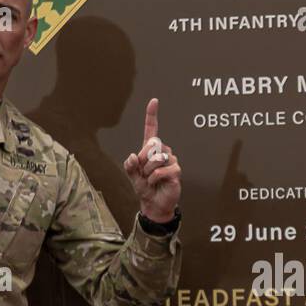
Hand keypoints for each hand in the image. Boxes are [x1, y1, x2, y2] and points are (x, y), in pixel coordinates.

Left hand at [124, 98, 181, 222]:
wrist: (154, 204)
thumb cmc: (145, 188)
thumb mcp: (132, 176)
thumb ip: (129, 166)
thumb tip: (133, 156)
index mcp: (150, 150)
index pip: (152, 129)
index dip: (152, 115)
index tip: (154, 101)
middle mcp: (162, 152)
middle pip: (153, 143)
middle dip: (143, 158)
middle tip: (143, 171)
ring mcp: (170, 161)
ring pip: (156, 158)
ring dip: (148, 171)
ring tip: (150, 179)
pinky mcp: (176, 171)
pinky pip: (161, 170)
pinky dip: (154, 178)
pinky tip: (156, 183)